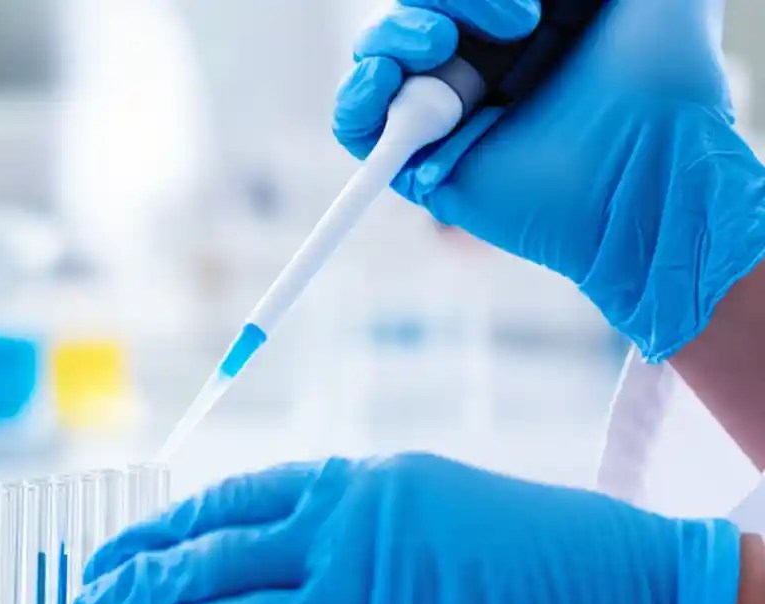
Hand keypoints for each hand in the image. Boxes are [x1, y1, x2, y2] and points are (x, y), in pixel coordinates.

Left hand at [73, 454, 738, 603]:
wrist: (637, 601)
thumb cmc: (525, 550)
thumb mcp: (417, 500)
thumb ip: (330, 522)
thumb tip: (240, 550)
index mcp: (354, 484)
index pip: (224, 504)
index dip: (157, 533)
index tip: (110, 554)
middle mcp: (353, 537)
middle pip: (213, 563)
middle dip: (138, 586)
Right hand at [334, 0, 764, 360]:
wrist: (654, 170)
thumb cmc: (664, 83)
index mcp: (530, 22)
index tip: (534, 7)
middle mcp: (483, 66)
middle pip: (414, 14)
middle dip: (442, 1)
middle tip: (516, 21)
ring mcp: (450, 113)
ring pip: (379, 55)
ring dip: (394, 35)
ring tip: (438, 46)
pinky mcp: (422, 165)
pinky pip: (356, 126)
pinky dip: (355, 99)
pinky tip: (381, 83)